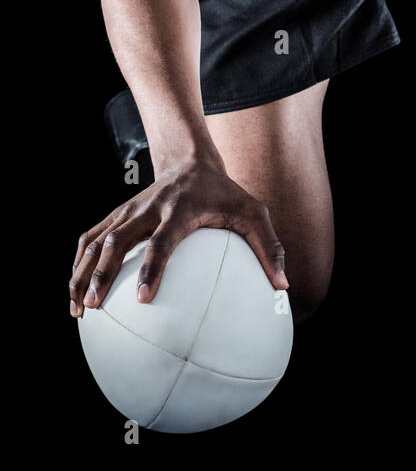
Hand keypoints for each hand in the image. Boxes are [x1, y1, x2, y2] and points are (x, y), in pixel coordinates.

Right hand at [69, 158, 287, 315]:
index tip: (144, 299)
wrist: (190, 160)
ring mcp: (128, 211)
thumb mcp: (254, 212)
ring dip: (82, 273)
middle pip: (116, 242)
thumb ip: (269, 247)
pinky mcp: (117, 215)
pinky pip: (90, 238)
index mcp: (180, 211)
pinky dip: (78, 264)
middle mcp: (147, 210)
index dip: (153, 269)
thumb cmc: (225, 193)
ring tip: (77, 309)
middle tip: (94, 306)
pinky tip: (75, 292)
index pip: (162, 242)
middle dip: (102, 274)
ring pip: (96, 241)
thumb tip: (284, 286)